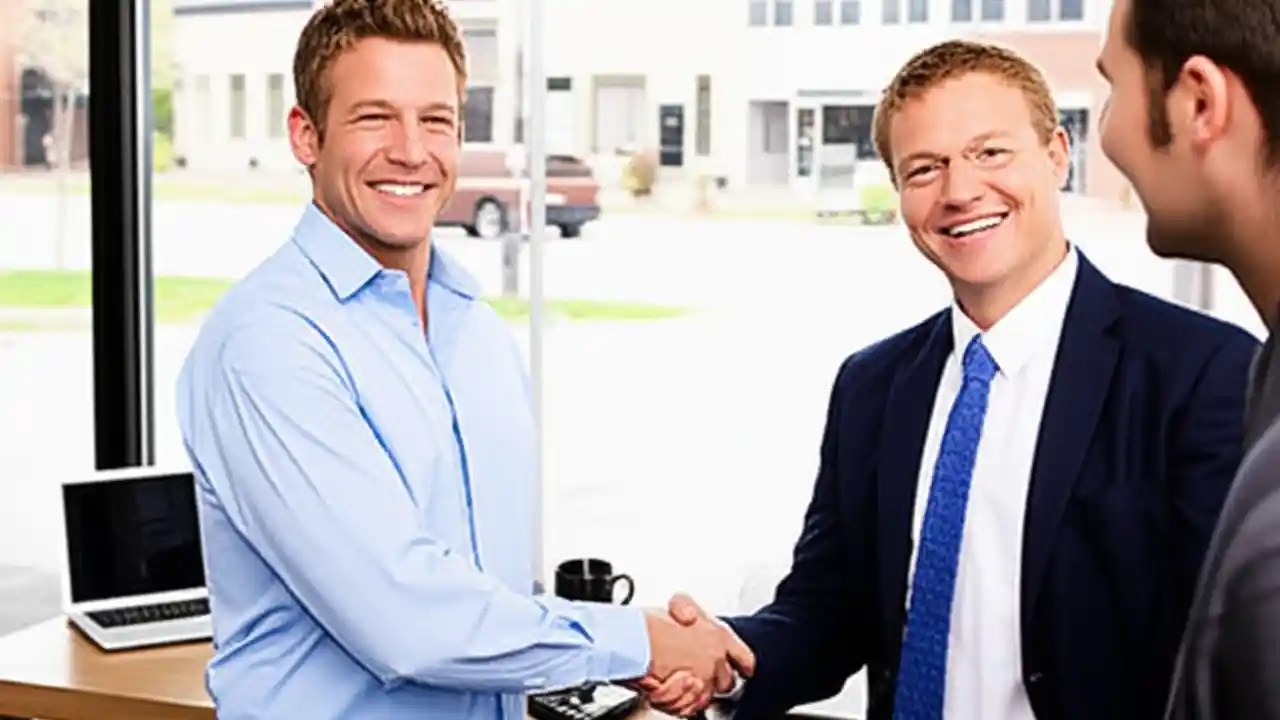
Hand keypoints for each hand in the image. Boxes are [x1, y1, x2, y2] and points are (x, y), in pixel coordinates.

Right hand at [632, 593, 754, 716]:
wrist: (632, 643)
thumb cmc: (650, 625)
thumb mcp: (678, 605)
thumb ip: (692, 612)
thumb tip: (691, 616)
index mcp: (719, 637)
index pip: (745, 658)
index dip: (743, 664)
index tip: (744, 668)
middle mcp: (715, 661)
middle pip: (727, 682)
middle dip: (716, 680)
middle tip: (699, 673)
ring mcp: (703, 681)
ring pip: (707, 696)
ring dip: (696, 691)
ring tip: (678, 680)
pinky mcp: (687, 697)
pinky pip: (691, 707)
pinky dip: (681, 702)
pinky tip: (668, 688)